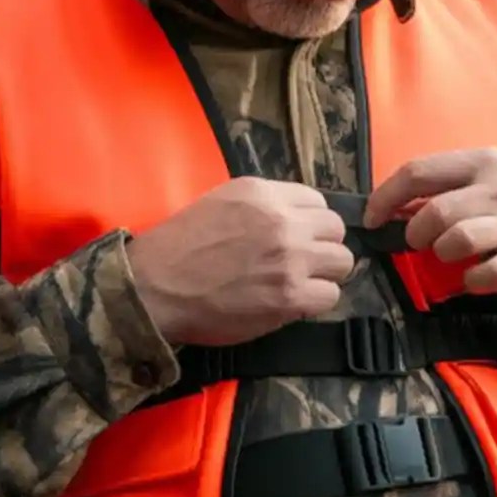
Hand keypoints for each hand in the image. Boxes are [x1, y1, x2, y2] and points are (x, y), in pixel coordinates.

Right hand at [127, 177, 354, 345]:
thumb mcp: (221, 202)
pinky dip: (315, 301)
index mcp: (264, 194)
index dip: (311, 224)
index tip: (298, 238)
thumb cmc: (180, 246)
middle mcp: (283, 221)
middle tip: (302, 263)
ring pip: (342, 263)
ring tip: (300, 284)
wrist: (154, 287)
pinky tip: (294, 303)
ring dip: (324, 274)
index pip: (318, 203)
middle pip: (336, 230)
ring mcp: (291, 259)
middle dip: (322, 247)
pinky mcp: (290, 296)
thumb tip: (293, 217)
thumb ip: (262, 206)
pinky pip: (330, 296)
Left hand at [364, 148, 496, 297]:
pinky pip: (486, 275)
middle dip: (415, 233)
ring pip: (457, 240)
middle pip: (435, 211)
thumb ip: (443, 188)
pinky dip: (471, 281)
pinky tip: (472, 278)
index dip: (385, 197)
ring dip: (442, 253)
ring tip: (447, 255)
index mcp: (483, 162)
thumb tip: (390, 207)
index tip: (371, 219)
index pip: (419, 171)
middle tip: (418, 242)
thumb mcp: (485, 182)